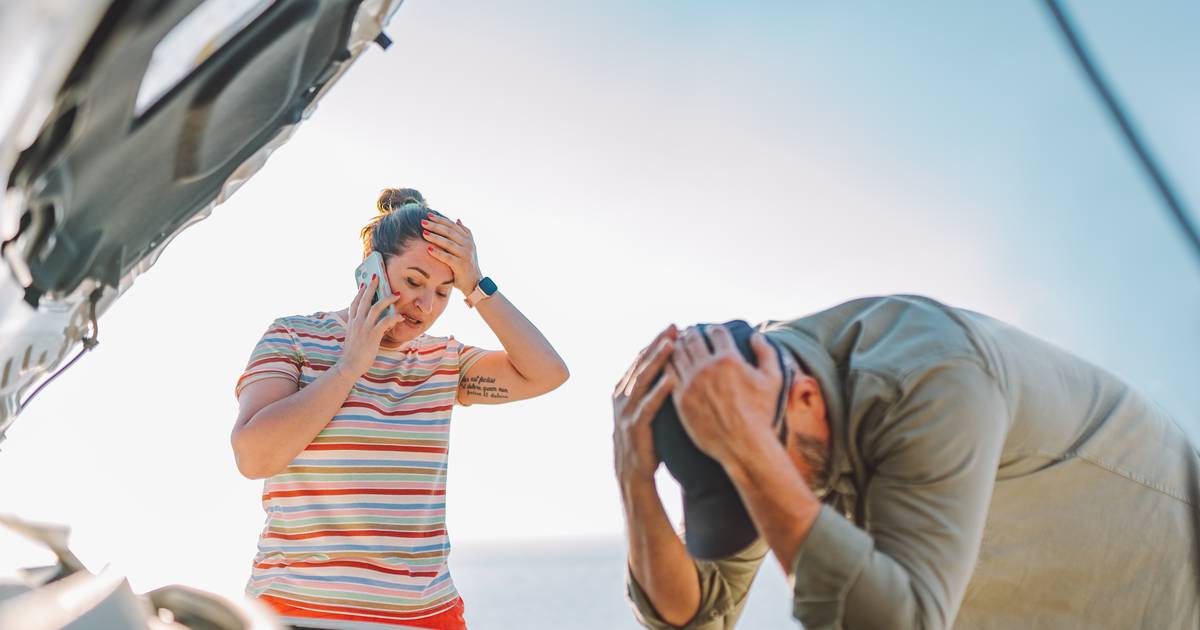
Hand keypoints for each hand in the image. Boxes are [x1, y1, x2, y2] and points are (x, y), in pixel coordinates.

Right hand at [338, 276, 404, 377]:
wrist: (349, 366)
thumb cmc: (352, 355)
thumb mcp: (353, 338)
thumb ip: (359, 330)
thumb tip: (368, 326)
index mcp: (352, 323)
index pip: (355, 303)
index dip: (360, 293)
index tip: (364, 284)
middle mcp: (357, 322)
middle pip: (365, 300)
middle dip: (372, 287)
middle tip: (377, 277)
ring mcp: (364, 327)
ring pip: (376, 307)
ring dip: (388, 299)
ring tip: (397, 294)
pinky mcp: (373, 335)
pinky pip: (385, 321)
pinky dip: (394, 317)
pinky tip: (401, 316)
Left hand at [421, 213, 482, 293]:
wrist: (474, 282)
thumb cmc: (466, 264)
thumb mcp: (467, 247)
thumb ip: (464, 233)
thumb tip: (457, 220)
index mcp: (468, 239)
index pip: (452, 225)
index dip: (440, 219)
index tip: (428, 215)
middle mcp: (468, 245)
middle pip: (449, 232)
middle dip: (435, 226)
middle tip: (423, 222)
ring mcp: (465, 255)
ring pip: (448, 243)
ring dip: (435, 237)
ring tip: (424, 233)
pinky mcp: (461, 265)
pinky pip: (448, 257)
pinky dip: (438, 253)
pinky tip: (428, 249)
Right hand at [612, 325, 677, 483]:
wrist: (632, 473)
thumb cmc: (645, 440)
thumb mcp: (643, 409)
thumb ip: (650, 389)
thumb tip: (671, 367)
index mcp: (622, 390)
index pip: (639, 359)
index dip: (655, 342)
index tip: (673, 326)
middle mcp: (621, 397)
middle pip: (640, 363)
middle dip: (657, 343)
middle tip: (674, 326)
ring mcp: (626, 412)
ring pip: (642, 380)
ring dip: (657, 360)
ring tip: (672, 344)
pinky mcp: (635, 428)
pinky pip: (648, 406)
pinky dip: (659, 391)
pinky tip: (672, 379)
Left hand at [667, 327, 781, 466]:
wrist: (744, 445)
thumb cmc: (762, 413)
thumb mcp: (773, 380)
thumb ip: (766, 353)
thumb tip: (755, 335)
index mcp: (729, 360)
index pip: (716, 332)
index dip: (713, 329)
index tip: (711, 331)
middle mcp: (707, 368)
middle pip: (693, 339)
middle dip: (692, 333)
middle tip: (690, 333)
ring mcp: (691, 383)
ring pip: (677, 354)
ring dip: (677, 345)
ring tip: (678, 344)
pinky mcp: (681, 399)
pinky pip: (669, 374)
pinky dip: (668, 364)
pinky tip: (669, 364)